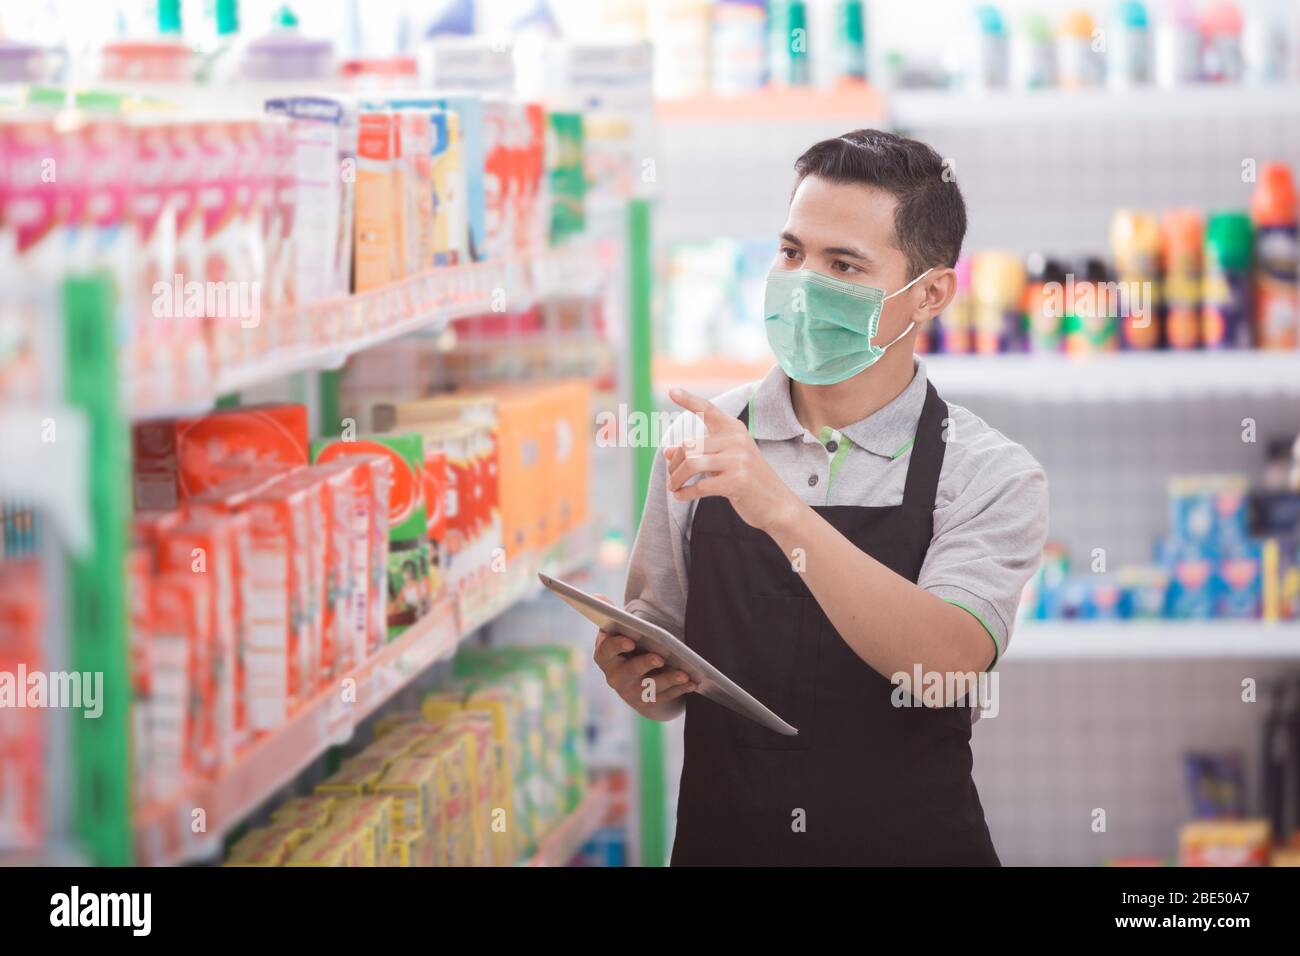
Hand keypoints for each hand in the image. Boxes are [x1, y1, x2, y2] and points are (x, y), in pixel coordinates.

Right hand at [590, 593, 696, 719]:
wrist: (633, 677)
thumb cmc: (626, 646)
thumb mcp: (617, 631)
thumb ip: (609, 613)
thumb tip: (597, 598)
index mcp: (605, 656)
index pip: (607, 650)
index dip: (617, 645)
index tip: (630, 640)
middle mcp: (615, 677)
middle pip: (629, 671)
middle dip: (644, 664)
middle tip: (660, 658)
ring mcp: (631, 692)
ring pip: (650, 688)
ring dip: (668, 680)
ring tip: (684, 673)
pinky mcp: (647, 703)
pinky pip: (665, 697)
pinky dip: (680, 690)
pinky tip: (693, 682)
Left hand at [664, 387, 803, 533]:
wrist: (778, 504)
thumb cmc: (747, 480)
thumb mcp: (724, 461)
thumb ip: (698, 453)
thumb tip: (667, 451)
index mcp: (735, 430)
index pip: (708, 410)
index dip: (688, 400)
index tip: (671, 390)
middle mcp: (737, 440)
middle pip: (689, 446)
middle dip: (674, 464)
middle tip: (671, 478)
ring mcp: (739, 460)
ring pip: (692, 464)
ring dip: (676, 478)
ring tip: (673, 487)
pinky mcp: (737, 481)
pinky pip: (700, 485)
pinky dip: (685, 493)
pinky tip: (680, 496)